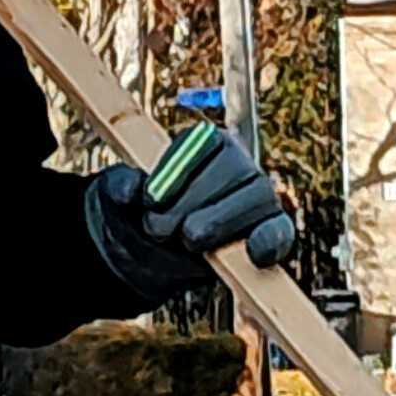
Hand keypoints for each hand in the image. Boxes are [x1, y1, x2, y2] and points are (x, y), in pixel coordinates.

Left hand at [86, 122, 300, 298]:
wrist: (150, 254)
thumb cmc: (138, 215)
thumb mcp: (116, 199)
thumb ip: (119, 188)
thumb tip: (131, 189)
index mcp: (204, 143)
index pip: (203, 141)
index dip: (177, 170)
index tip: (150, 199)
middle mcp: (238, 164)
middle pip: (233, 166)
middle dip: (193, 201)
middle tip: (158, 229)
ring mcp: (258, 198)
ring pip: (256, 196)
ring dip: (220, 221)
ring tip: (187, 241)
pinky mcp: (268, 232)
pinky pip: (279, 231)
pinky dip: (270, 241)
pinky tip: (254, 254)